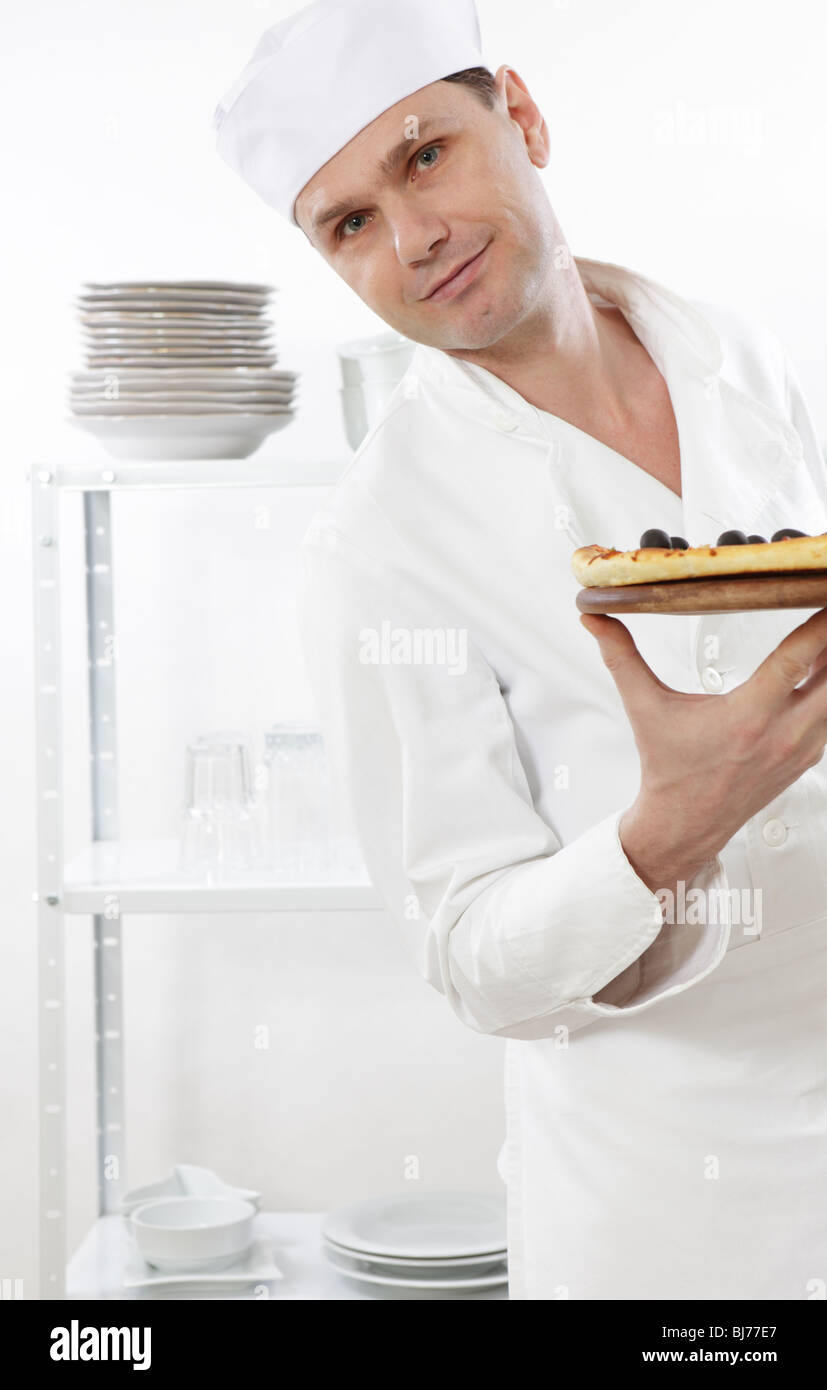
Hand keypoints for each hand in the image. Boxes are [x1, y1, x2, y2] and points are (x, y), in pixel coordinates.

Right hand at [580, 607, 826, 888]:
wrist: (684, 825)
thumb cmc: (666, 766)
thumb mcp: (644, 708)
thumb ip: (620, 658)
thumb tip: (593, 618)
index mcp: (747, 716)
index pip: (797, 659)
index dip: (819, 624)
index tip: (823, 592)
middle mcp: (784, 733)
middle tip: (826, 606)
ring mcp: (802, 748)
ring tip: (825, 634)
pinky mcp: (809, 757)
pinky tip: (823, 666)